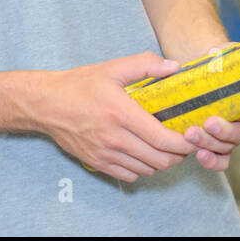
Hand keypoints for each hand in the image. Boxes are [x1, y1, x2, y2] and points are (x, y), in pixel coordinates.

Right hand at [34, 51, 197, 182]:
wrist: (46, 104)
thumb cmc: (80, 85)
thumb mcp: (113, 68)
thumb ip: (145, 65)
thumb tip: (174, 67)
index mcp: (122, 114)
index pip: (162, 140)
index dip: (184, 144)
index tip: (193, 137)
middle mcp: (115, 139)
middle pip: (159, 160)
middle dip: (178, 155)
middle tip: (185, 144)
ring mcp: (105, 154)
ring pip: (146, 170)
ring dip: (161, 162)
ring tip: (166, 148)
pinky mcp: (97, 163)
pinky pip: (129, 175)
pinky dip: (142, 169)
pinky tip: (144, 154)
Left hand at [181, 39, 239, 171]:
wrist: (203, 72)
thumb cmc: (220, 62)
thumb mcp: (228, 54)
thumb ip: (229, 53)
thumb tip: (222, 50)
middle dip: (225, 131)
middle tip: (209, 123)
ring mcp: (234, 136)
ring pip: (226, 147)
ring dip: (209, 143)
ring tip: (191, 134)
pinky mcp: (217, 144)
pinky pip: (219, 159)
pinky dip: (210, 160)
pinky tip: (198, 155)